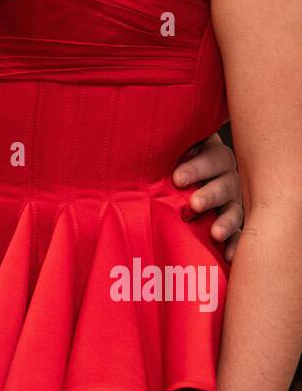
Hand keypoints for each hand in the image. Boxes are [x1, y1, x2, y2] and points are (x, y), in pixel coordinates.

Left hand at [172, 133, 241, 261]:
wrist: (173, 184)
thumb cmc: (169, 162)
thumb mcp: (169, 150)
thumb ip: (167, 146)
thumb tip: (151, 135)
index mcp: (213, 155)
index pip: (212, 158)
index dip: (197, 167)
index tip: (178, 178)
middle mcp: (226, 178)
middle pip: (224, 184)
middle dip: (209, 195)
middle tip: (194, 204)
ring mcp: (230, 202)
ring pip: (233, 210)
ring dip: (225, 221)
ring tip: (215, 233)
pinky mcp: (231, 225)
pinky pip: (237, 236)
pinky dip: (234, 244)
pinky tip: (229, 255)